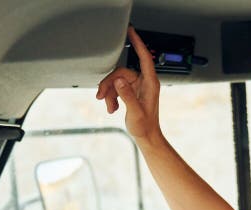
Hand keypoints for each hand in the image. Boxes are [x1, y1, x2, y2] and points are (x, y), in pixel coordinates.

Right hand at [96, 27, 161, 144]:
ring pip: (116, 81)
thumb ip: (127, 96)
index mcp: (150, 83)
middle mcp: (144, 82)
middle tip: (100, 97)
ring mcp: (137, 87)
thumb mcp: (135, 112)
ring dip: (109, 94)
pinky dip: (111, 97)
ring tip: (109, 107)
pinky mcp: (131, 92)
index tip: (131, 31)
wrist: (146, 137)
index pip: (144, 57)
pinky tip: (111, 108)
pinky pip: (116, 88)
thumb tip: (119, 81)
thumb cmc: (145, 126)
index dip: (137, 43)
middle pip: (121, 72)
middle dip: (109, 84)